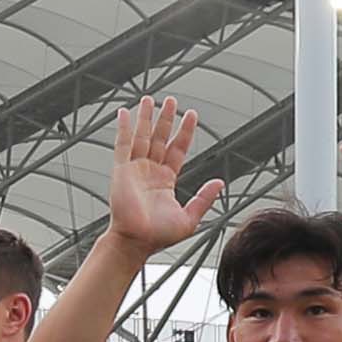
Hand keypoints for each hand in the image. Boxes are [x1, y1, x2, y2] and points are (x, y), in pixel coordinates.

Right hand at [105, 99, 222, 251]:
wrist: (136, 242)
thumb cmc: (158, 236)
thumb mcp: (190, 218)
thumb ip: (204, 198)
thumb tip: (220, 183)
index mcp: (166, 180)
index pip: (177, 148)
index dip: (185, 131)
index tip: (191, 115)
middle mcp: (150, 171)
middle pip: (160, 137)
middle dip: (166, 118)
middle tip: (171, 100)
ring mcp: (135, 169)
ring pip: (142, 136)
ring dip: (146, 118)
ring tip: (150, 99)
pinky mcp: (121, 171)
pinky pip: (122, 145)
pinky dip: (122, 128)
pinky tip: (124, 113)